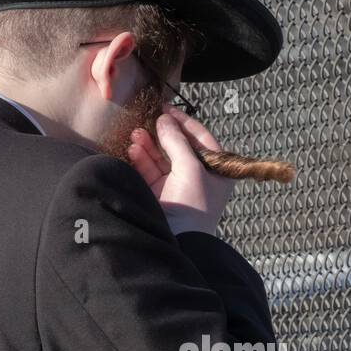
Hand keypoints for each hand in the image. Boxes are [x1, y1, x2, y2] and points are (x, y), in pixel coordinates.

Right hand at [127, 106, 232, 235]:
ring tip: (136, 134)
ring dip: (148, 144)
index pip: (200, 138)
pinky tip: (133, 148)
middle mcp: (198, 177)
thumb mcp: (192, 168)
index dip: (183, 122)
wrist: (178, 242)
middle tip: (148, 119)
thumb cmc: (194, 207)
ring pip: (161, 157)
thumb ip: (177, 141)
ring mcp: (177, 185)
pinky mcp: (158, 194)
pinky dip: (140, 158)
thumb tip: (165, 120)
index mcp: (216, 171)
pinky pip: (148, 170)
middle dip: (162, 133)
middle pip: (178, 146)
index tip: (166, 109)